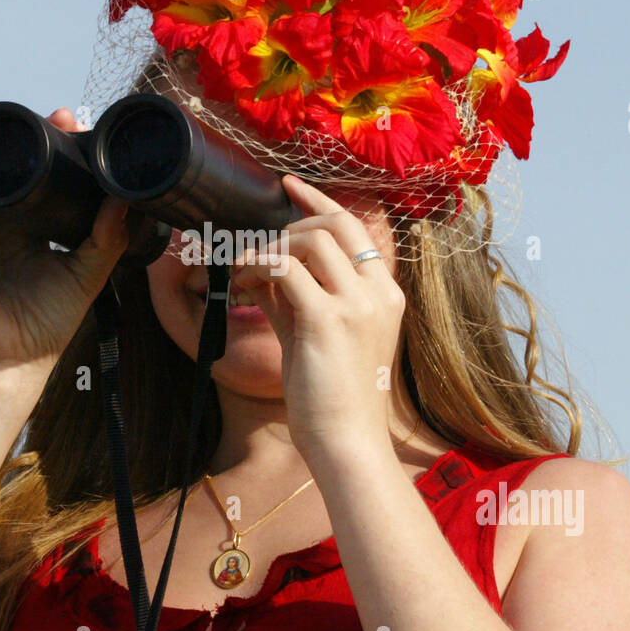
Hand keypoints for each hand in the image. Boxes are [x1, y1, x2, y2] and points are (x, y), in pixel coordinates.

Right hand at [0, 107, 129, 377]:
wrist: (7, 362)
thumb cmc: (45, 327)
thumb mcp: (86, 276)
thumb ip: (108, 239)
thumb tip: (125, 198)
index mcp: (33, 235)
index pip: (48, 186)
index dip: (65, 158)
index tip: (83, 130)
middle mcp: (2, 229)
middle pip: (20, 176)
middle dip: (39, 145)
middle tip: (65, 117)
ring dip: (10, 155)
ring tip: (37, 129)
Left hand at [231, 173, 405, 462]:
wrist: (348, 444)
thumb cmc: (335, 400)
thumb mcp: (318, 337)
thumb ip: (298, 300)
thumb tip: (266, 267)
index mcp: (386, 295)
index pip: (354, 228)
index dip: (318, 202)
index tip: (288, 185)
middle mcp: (378, 293)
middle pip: (333, 225)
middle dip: (288, 226)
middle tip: (256, 248)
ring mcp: (357, 304)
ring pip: (308, 241)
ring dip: (269, 247)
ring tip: (246, 272)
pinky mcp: (327, 319)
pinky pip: (283, 269)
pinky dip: (257, 266)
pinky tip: (243, 282)